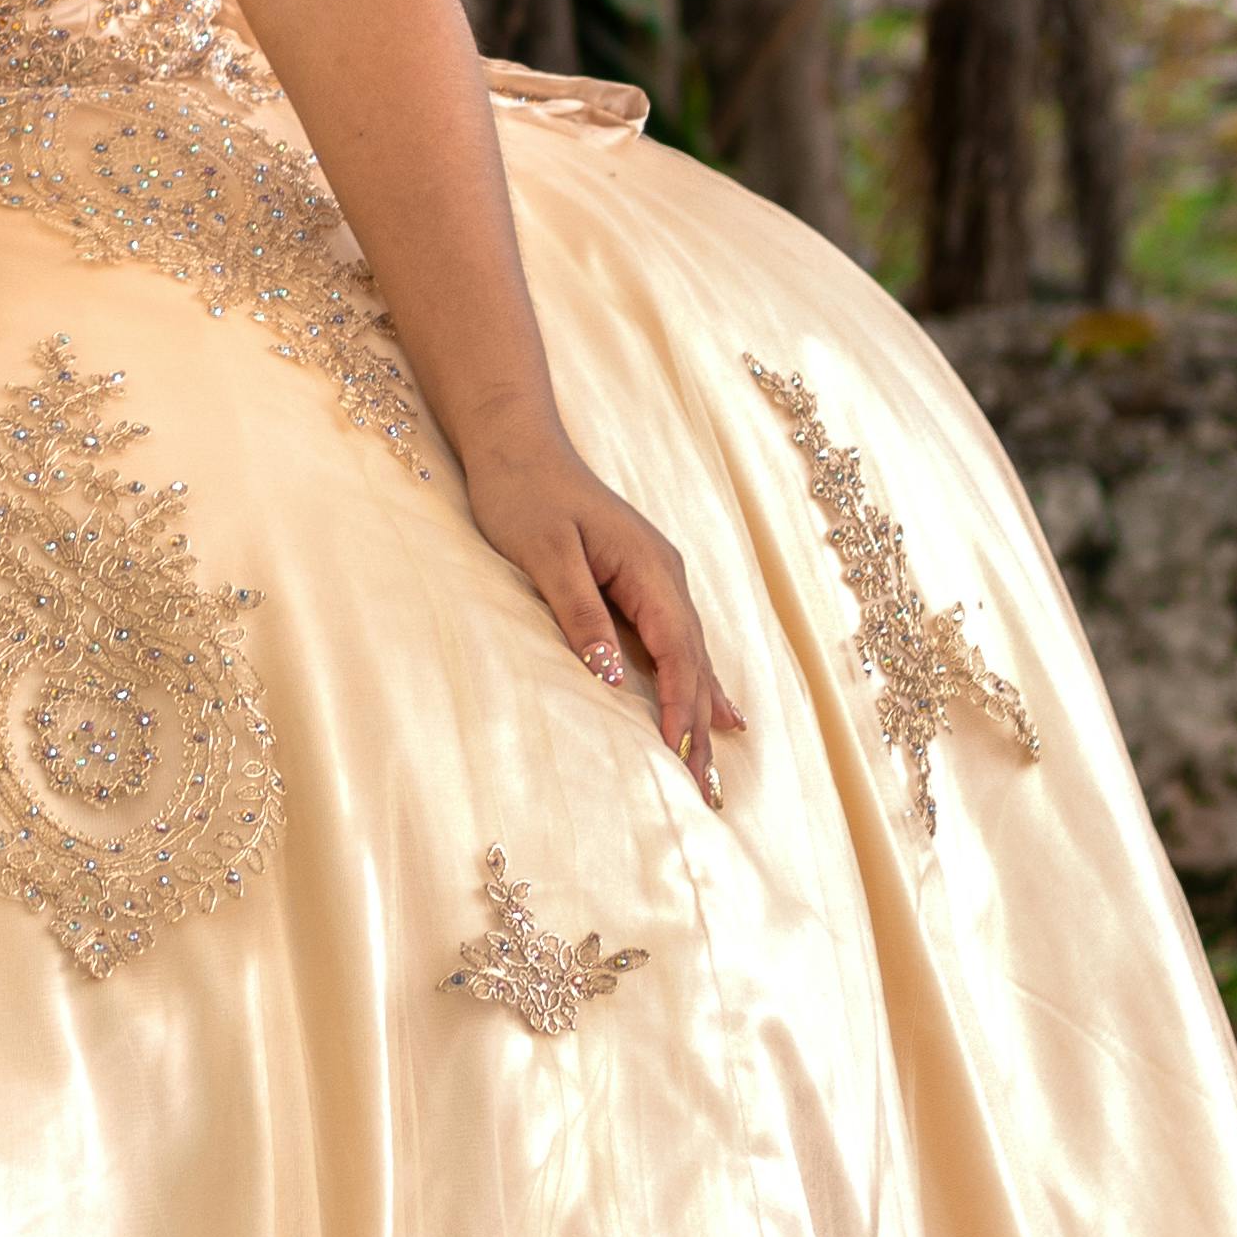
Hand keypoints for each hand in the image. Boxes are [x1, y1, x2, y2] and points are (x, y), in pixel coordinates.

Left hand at [465, 433, 745, 802]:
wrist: (517, 446)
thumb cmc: (523, 493)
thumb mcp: (543, 553)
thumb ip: (579, 612)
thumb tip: (610, 674)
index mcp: (646, 567)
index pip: (676, 650)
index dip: (679, 706)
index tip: (677, 754)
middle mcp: (663, 575)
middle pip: (692, 662)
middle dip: (698, 726)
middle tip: (706, 790)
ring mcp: (656, 578)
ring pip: (690, 657)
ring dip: (701, 713)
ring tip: (713, 769)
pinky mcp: (639, 582)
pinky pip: (676, 643)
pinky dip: (697, 682)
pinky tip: (719, 712)